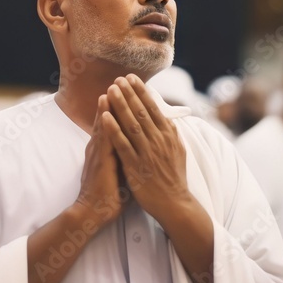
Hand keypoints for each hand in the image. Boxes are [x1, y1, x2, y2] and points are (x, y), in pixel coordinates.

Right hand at [75, 94, 125, 227]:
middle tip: (120, 81)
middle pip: (108, 118)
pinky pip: (102, 138)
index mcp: (105, 149)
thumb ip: (125, 156)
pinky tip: (107, 113)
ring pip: (104, 124)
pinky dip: (105, 124)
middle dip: (115, 100)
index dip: (120, 107)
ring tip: (112, 88)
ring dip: (108, 107)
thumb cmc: (108, 196)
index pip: (113, 122)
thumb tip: (137, 148)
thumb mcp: (119, 171)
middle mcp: (99, 147)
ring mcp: (98, 152)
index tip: (129, 91)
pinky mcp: (99, 160)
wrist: (92, 213)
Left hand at [105, 74, 190, 223]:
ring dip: (120, 105)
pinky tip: (105, 116)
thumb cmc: (174, 177)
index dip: (141, 92)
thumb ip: (171, 133)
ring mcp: (147, 153)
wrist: (173, 203)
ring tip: (110, 90)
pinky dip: (113, 129)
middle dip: (129, 93)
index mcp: (169, 135)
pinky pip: (122, 144)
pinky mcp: (136, 166)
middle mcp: (159, 141)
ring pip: (131, 124)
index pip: (153, 107)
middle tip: (118, 78)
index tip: (131, 78)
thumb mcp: (178, 150)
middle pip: (141, 111)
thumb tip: (166, 117)